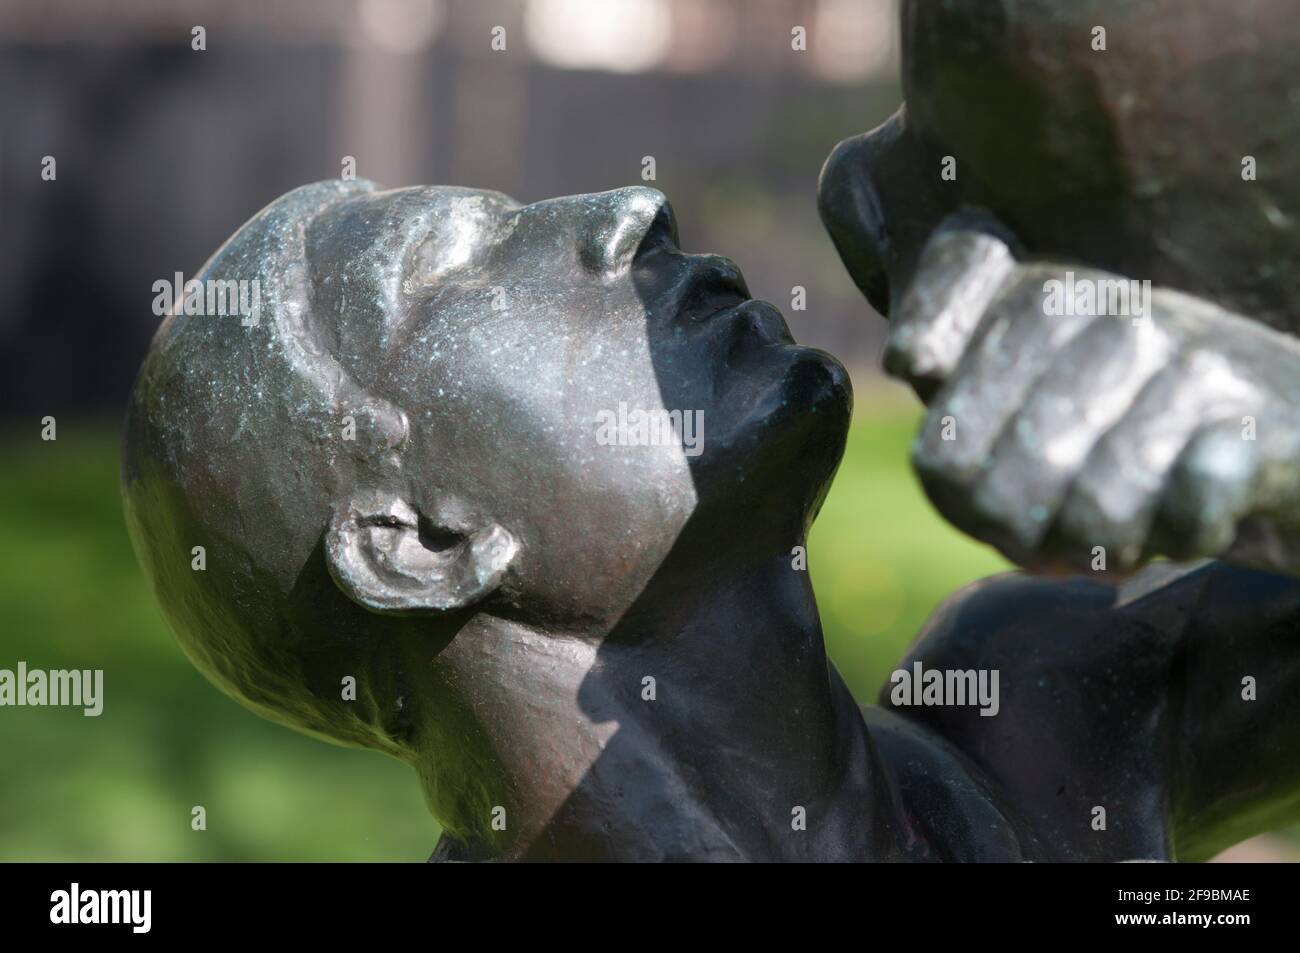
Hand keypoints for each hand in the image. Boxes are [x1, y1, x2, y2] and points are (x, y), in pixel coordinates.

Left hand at [887, 217, 1299, 576]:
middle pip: (1005, 497)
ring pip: (1096, 517)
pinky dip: (1185, 539)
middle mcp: (1111, 311)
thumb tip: (912, 356)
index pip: (941, 457)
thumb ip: (945, 362)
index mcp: (1034, 299)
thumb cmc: (1125, 408)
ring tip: (1123, 532)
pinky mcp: (1264, 413)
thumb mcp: (1021, 376)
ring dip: (1106, 550)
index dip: (963, 512)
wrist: (1288, 416)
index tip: (991, 508)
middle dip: (1029, 543)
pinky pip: (1190, 514)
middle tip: (1059, 540)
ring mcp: (1191, 356)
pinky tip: (1192, 516)